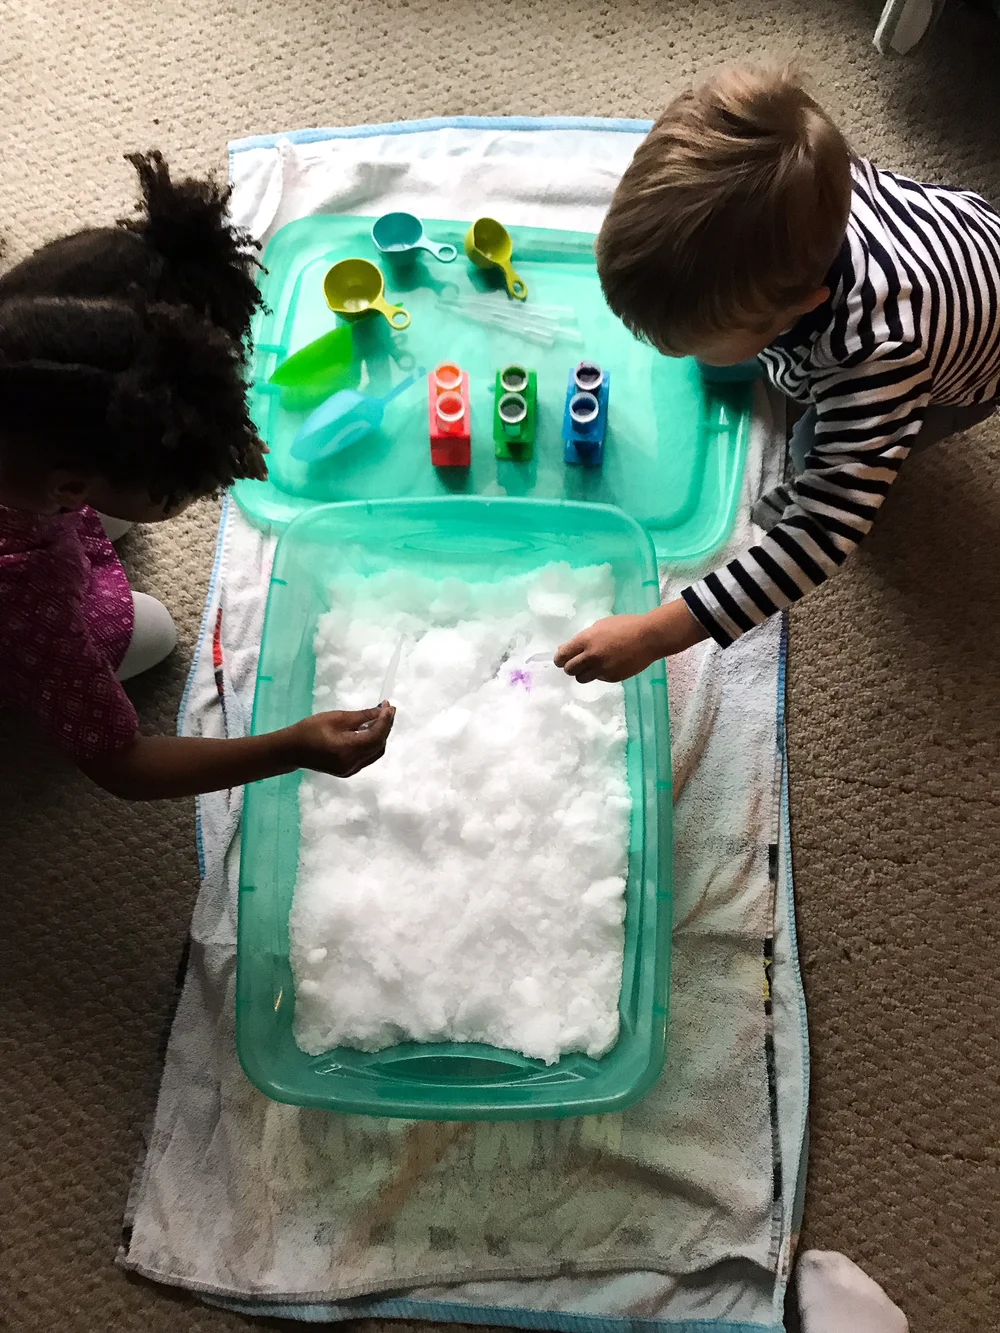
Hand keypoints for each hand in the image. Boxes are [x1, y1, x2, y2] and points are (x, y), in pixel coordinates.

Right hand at [289, 703, 395, 776]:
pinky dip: (372, 743)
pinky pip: (367, 757)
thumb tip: (382, 710)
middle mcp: (352, 763)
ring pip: (375, 753)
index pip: (376, 736)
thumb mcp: (336, 718)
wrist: (292, 749)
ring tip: (380, 718)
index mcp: (347, 750)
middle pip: (378, 746)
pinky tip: (369, 730)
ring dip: (380, 735)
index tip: (390, 707)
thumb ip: (362, 716)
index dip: (385, 721)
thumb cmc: (310, 729)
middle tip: (387, 710)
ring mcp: (351, 770)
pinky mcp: (348, 771)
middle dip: (385, 727)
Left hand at [555, 599, 708, 682]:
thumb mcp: (600, 626)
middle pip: (569, 669)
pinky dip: (598, 674)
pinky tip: (607, 665)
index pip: (563, 655)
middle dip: (569, 666)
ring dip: (582, 673)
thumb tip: (564, 649)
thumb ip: (582, 639)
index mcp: (586, 640)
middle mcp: (591, 656)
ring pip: (581, 678)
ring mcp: (602, 669)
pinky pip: (598, 679)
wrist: (649, 637)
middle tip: (575, 663)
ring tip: (590, 666)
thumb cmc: (625, 626)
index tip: (560, 659)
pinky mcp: (612, 678)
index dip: (559, 659)